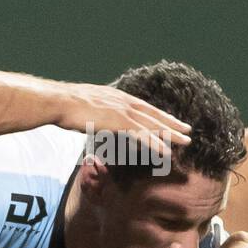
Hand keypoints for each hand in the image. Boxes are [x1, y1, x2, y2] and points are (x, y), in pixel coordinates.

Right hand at [55, 83, 190, 160]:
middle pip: (153, 114)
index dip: (159, 115)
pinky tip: (166, 151)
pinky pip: (141, 135)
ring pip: (152, 124)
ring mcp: (122, 112)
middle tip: (188, 131)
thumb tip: (101, 120)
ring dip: (170, 133)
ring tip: (185, 141)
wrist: (59, 102)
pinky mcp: (118, 122)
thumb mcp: (88, 107)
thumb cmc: (67, 106)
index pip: (144, 107)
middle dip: (171, 123)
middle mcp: (124, 102)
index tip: (171, 121)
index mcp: (117, 97)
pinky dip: (155, 143)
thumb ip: (100, 113)